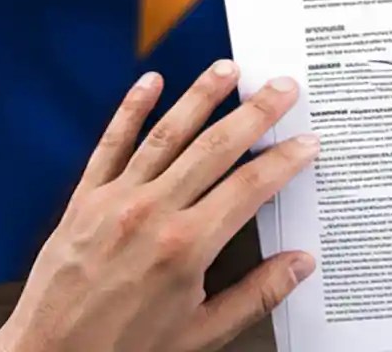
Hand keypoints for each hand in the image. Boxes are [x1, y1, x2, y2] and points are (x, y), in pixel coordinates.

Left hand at [0, 60, 317, 351]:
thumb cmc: (125, 351)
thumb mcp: (202, 333)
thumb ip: (256, 294)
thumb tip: (300, 264)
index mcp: (187, 247)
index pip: (250, 188)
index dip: (284, 160)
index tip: (307, 142)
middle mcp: (153, 213)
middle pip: (215, 148)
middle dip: (255, 113)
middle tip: (282, 86)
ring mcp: (116, 200)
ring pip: (167, 134)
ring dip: (201, 97)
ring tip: (229, 69)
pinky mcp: (84, 199)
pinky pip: (111, 144)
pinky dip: (131, 110)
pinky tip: (150, 82)